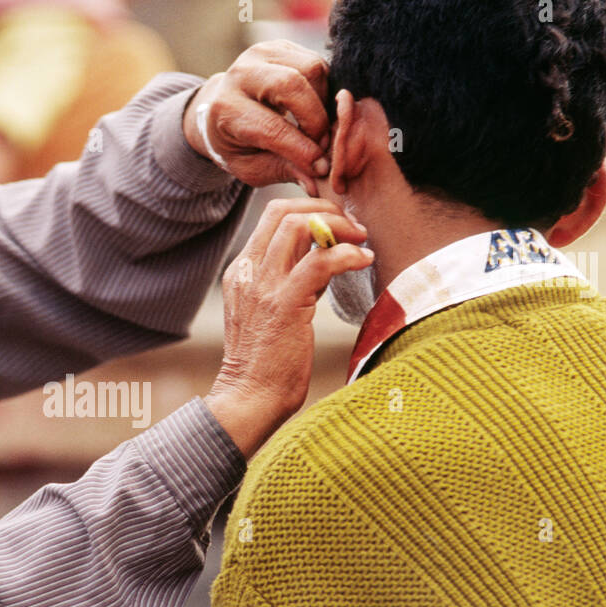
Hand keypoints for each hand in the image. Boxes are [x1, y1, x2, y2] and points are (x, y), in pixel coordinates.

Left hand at [183, 40, 332, 194]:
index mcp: (226, 109)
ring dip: (323, 101)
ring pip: (311, 69)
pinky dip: (323, 88)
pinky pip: (316, 62)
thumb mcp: (250, 167)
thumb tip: (315, 181)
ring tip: (316, 125)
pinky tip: (314, 107)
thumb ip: (282, 170)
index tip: (321, 167)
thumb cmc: (238, 143)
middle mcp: (241, 74)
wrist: (222, 108)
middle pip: (291, 85)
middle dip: (315, 119)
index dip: (301, 149)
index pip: (271, 128)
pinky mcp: (279, 46)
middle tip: (323, 144)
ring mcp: (260, 54)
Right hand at [204, 198, 372, 457]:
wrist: (250, 397)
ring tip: (361, 241)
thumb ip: (288, 281)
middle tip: (353, 227)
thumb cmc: (266, 363)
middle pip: (283, 210)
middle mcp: (248, 271)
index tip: (337, 224)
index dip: (310, 209)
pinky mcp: (284, 303)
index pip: (272, 216)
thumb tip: (322, 259)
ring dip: (338, 226)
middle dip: (325, 209)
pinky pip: (320, 261)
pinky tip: (363, 261)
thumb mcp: (270, 311)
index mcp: (242, 271)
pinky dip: (347, 254)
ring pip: (298, 225)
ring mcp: (264, 285)